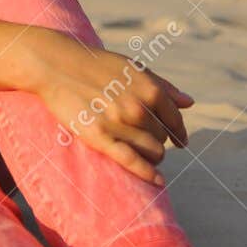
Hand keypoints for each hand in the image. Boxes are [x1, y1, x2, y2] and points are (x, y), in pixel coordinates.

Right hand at [26, 29, 193, 186]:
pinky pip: (131, 160)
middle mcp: (139, 107)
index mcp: (150, 89)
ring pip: (152, 151)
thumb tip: (189, 103)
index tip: (180, 141)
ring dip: (152, 156)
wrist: (57, 65)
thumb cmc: (96, 65)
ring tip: (144, 155)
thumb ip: (163, 86)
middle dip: (158, 141)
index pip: (174, 119)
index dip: (178, 132)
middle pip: (161, 137)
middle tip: (147, 142)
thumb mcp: (133, 69)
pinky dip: (147, 172)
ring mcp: (120, 123)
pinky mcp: (100, 137)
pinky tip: (158, 181)